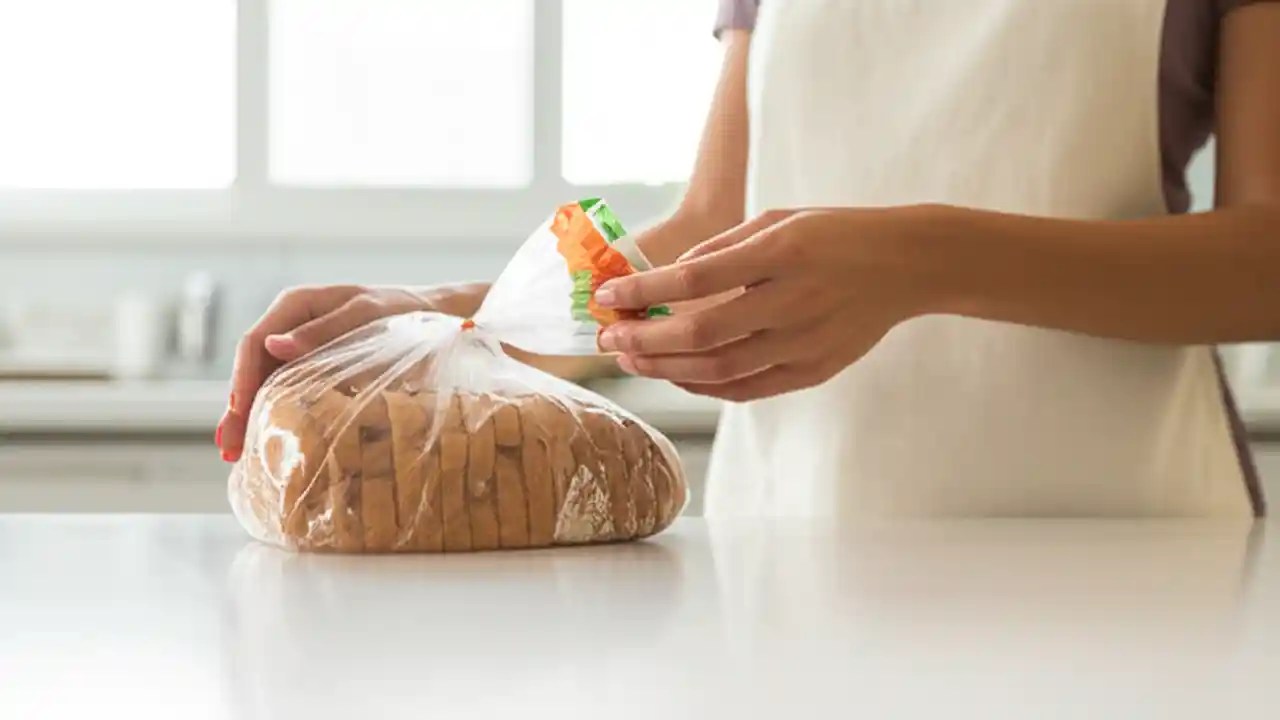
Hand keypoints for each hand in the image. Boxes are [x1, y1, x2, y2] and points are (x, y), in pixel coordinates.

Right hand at [215, 283, 486, 461]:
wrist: (433, 314)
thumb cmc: (402, 310)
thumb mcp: (365, 316)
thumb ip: (323, 331)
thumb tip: (275, 346)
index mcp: (296, 304)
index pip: (255, 343)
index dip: (242, 379)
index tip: (239, 413)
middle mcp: (291, 324)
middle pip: (252, 367)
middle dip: (237, 406)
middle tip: (228, 448)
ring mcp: (301, 346)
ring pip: (264, 382)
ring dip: (247, 415)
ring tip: (234, 453)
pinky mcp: (315, 365)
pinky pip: (285, 389)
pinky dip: (272, 413)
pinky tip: (263, 438)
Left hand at [593, 206, 944, 401]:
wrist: (906, 265)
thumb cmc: (834, 235)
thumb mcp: (778, 220)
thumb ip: (723, 248)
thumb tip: (668, 278)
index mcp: (782, 252)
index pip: (695, 278)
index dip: (643, 292)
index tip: (606, 297)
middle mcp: (793, 300)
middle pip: (701, 333)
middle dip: (644, 340)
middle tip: (608, 341)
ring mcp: (806, 341)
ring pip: (720, 370)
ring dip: (666, 368)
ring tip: (632, 359)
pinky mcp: (814, 370)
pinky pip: (747, 388)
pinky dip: (705, 386)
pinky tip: (676, 373)